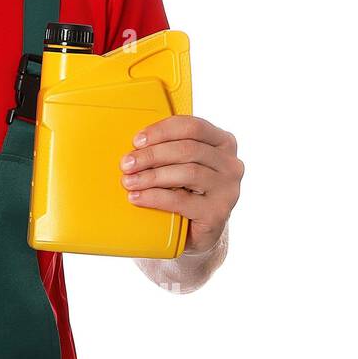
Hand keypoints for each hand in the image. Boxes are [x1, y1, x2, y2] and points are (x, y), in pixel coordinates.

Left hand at [118, 115, 242, 253]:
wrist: (198, 231)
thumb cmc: (186, 189)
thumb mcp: (182, 163)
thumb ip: (169, 147)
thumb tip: (134, 143)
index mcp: (223, 142)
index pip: (193, 127)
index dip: (162, 131)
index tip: (136, 141)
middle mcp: (231, 164)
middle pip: (188, 150)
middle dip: (152, 155)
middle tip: (126, 163)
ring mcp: (228, 189)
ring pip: (187, 173)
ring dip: (151, 176)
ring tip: (128, 181)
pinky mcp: (217, 213)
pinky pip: (182, 201)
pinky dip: (155, 197)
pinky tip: (136, 197)